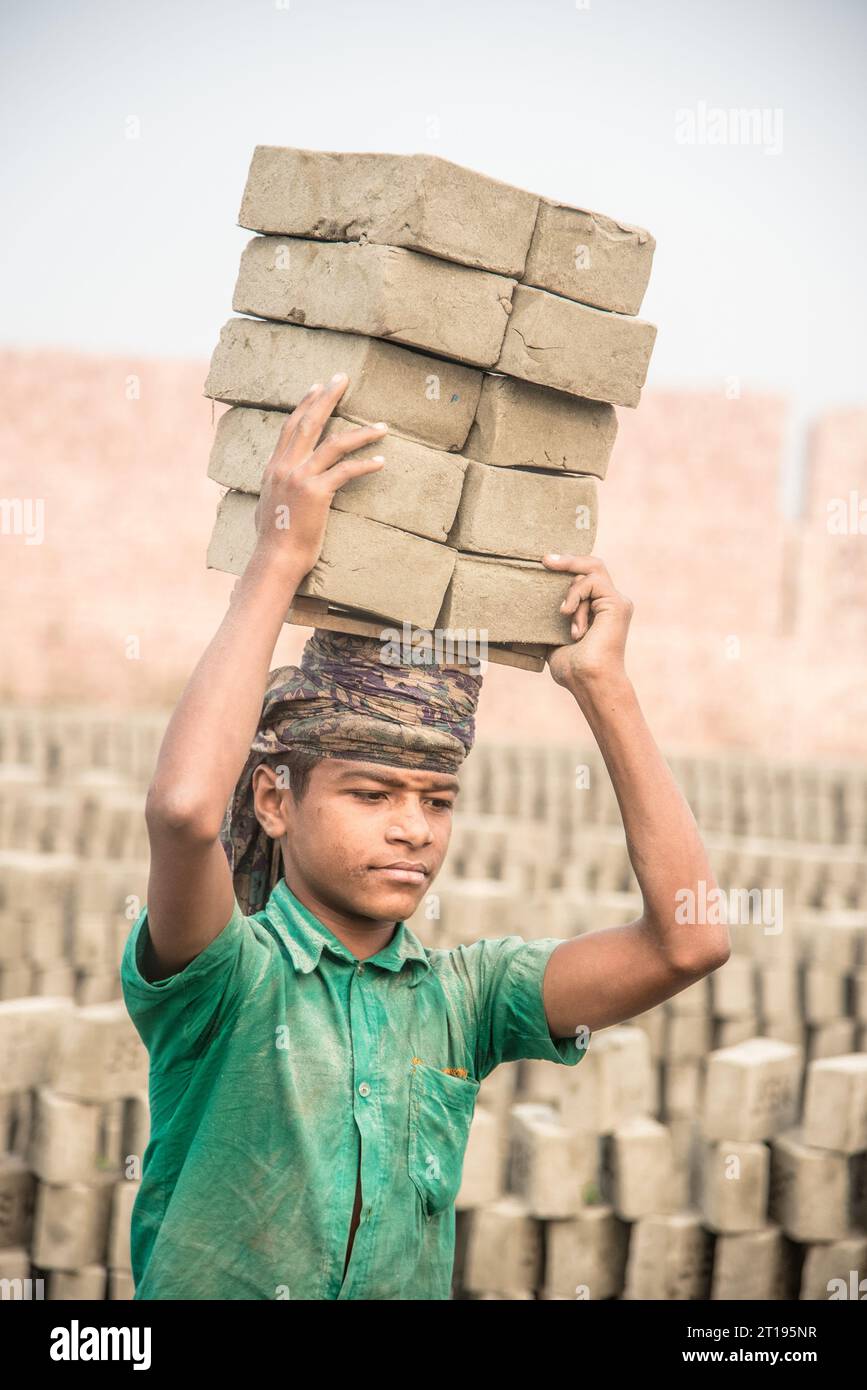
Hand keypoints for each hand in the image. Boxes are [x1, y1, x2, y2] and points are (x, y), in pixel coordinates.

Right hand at [252, 373, 387, 575]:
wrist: (275, 559)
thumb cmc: (273, 539)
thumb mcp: (267, 505)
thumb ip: (276, 488)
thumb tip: (276, 484)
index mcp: (274, 468)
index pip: (290, 426)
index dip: (305, 404)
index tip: (318, 386)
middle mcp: (285, 467)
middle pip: (310, 422)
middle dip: (328, 397)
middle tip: (343, 378)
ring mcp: (301, 478)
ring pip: (334, 444)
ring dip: (361, 433)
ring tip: (382, 427)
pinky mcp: (317, 493)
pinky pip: (346, 471)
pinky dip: (365, 465)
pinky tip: (381, 462)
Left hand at [541, 554, 633, 690]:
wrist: (590, 682)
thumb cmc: (573, 669)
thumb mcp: (553, 638)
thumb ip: (548, 620)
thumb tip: (521, 610)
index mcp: (598, 609)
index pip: (585, 577)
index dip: (568, 566)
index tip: (544, 563)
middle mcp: (609, 603)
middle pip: (593, 566)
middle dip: (568, 559)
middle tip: (544, 560)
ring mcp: (616, 602)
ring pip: (592, 570)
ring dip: (571, 590)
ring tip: (562, 613)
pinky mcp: (617, 604)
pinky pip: (592, 582)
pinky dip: (576, 595)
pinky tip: (568, 615)